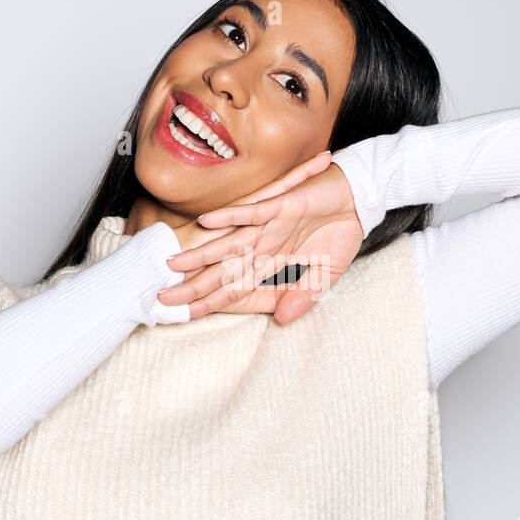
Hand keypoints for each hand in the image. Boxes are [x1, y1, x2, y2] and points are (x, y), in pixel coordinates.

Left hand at [156, 161, 363, 324]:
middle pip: (222, 270)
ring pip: (228, 243)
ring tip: (173, 264)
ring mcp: (268, 226)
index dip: (209, 303)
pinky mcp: (280, 206)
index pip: (234, 288)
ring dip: (201, 254)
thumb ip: (303, 295)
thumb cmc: (339, 234)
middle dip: (193, 285)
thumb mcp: (325, 276)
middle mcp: (263, 246)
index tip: (183, 315)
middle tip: (161, 297)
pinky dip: (231, 217)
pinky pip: (251, 212)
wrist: (358, 200)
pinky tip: (206, 222)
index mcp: (271, 263)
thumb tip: (283, 319)